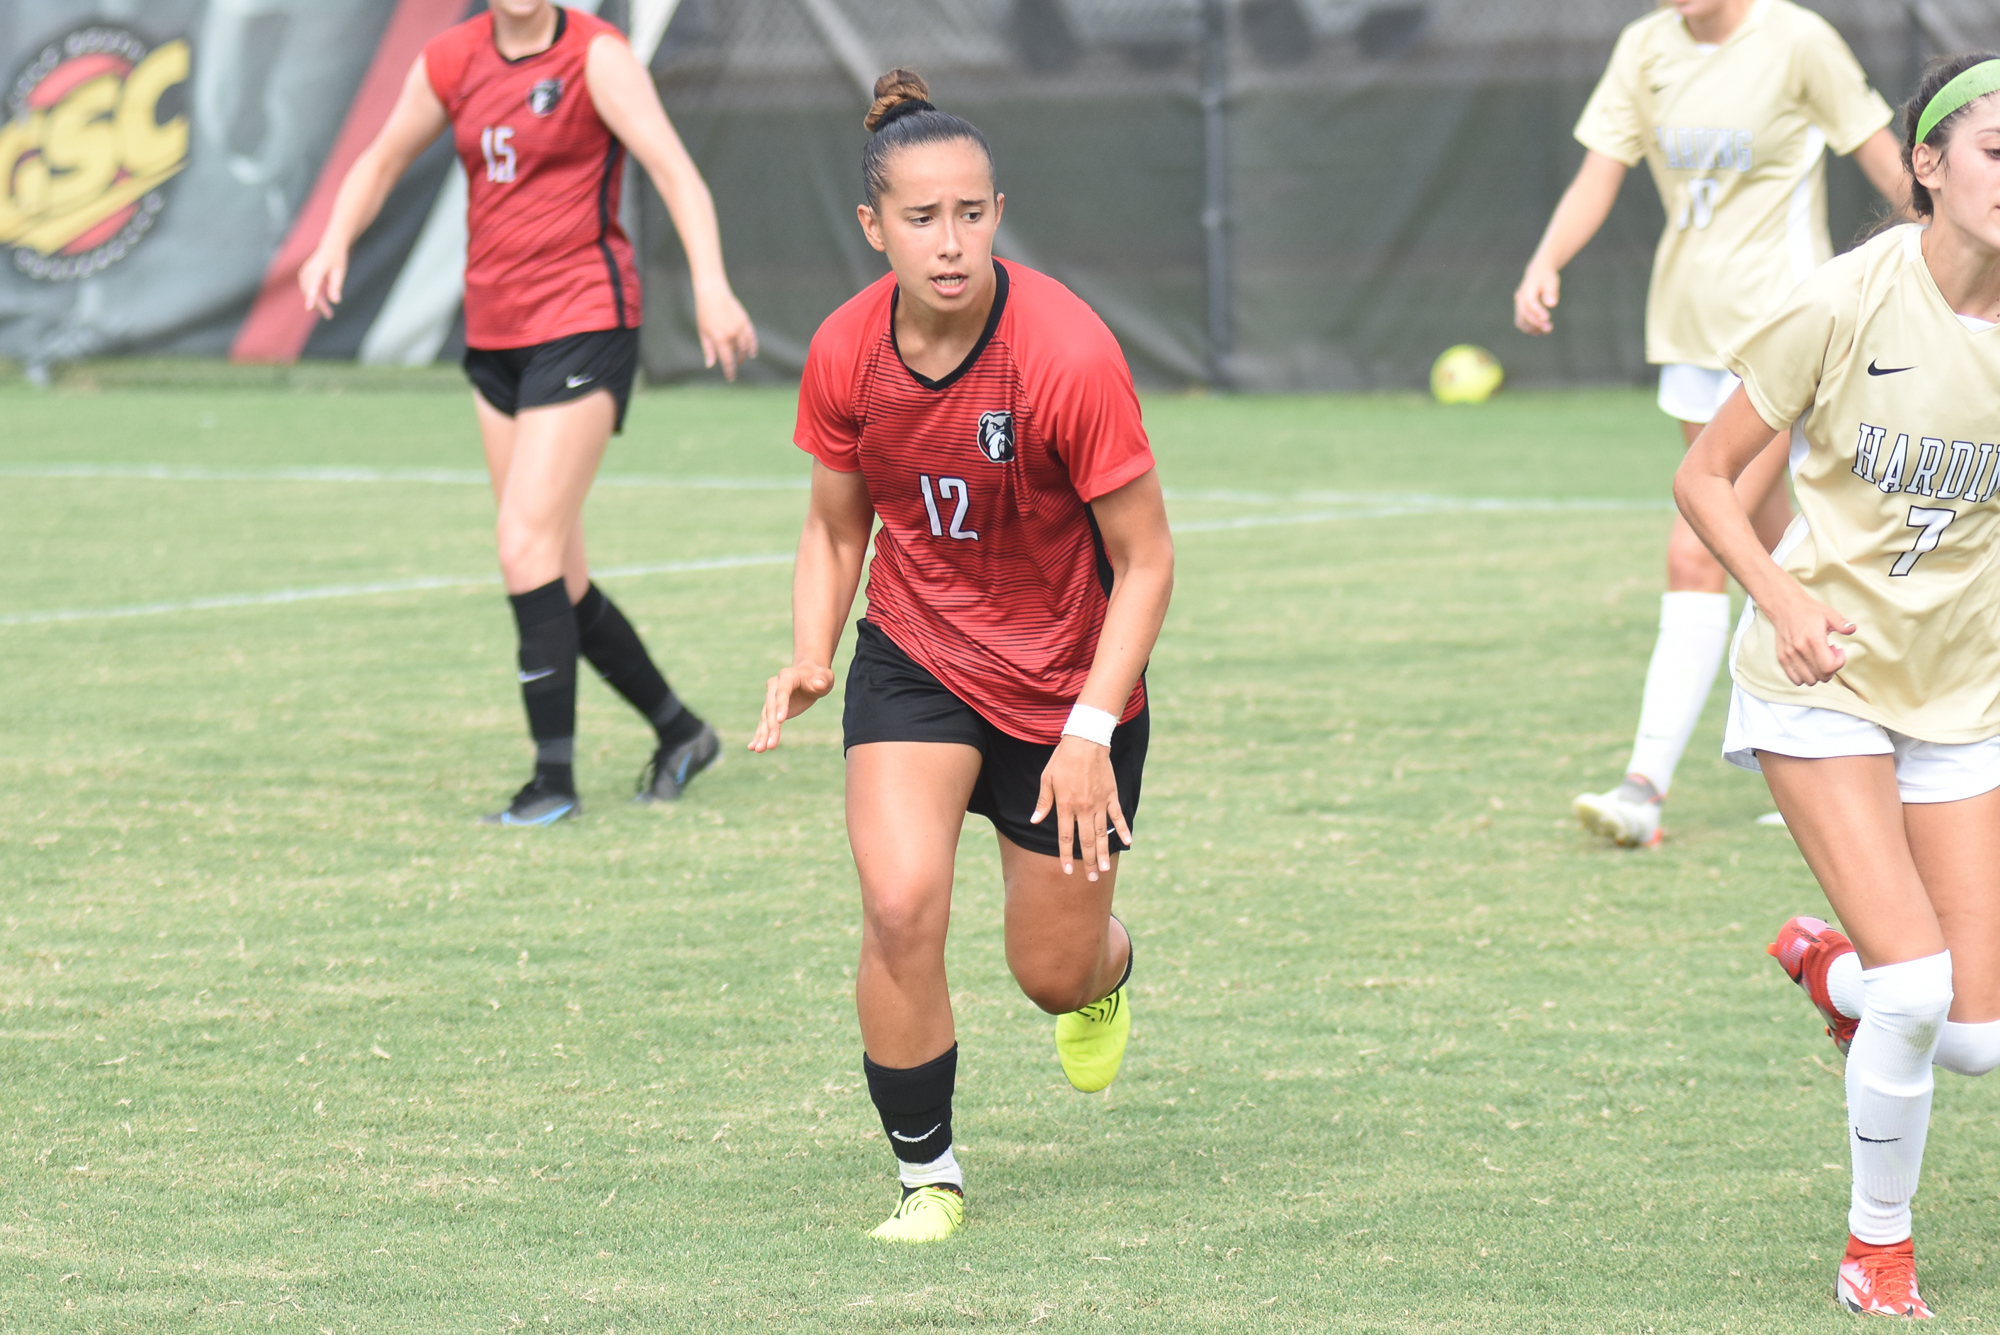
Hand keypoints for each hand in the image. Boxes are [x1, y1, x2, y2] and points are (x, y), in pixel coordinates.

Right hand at [298, 243, 347, 319]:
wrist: (330, 248)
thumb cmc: (337, 260)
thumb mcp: (340, 273)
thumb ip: (336, 286)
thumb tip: (336, 301)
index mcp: (318, 268)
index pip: (314, 285)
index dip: (311, 297)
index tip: (309, 308)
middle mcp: (308, 270)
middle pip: (310, 291)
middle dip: (318, 304)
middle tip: (329, 315)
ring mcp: (304, 273)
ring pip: (308, 292)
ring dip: (317, 303)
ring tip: (328, 313)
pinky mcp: (304, 276)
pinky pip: (307, 290)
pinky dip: (314, 298)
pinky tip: (323, 304)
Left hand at [694, 286, 757, 380]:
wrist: (713, 293)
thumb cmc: (704, 313)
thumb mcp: (703, 332)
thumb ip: (708, 350)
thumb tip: (710, 365)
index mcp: (719, 338)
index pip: (727, 360)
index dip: (729, 371)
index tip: (731, 378)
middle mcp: (731, 334)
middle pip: (737, 354)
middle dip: (736, 362)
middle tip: (735, 365)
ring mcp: (739, 327)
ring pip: (745, 346)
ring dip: (744, 355)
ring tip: (742, 359)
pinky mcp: (745, 321)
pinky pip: (751, 337)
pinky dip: (753, 346)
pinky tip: (752, 352)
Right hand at [749, 660, 833, 751]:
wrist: (809, 675)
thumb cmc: (819, 676)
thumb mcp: (825, 677)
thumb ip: (822, 680)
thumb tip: (819, 685)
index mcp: (787, 676)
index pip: (782, 692)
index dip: (781, 705)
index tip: (781, 721)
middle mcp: (774, 686)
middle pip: (771, 708)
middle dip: (771, 726)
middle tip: (771, 745)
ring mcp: (771, 698)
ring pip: (765, 717)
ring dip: (762, 734)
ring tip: (759, 750)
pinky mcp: (772, 709)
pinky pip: (764, 722)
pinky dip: (759, 734)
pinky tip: (753, 747)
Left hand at [1030, 734, 1131, 880]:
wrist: (1086, 741)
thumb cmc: (1062, 760)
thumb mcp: (1047, 780)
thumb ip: (1044, 802)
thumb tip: (1035, 821)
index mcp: (1066, 806)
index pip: (1065, 838)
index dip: (1066, 856)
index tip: (1067, 871)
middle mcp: (1083, 808)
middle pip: (1086, 841)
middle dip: (1088, 861)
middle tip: (1091, 878)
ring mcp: (1099, 803)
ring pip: (1102, 833)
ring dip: (1103, 853)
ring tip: (1104, 869)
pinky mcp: (1111, 796)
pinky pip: (1118, 817)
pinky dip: (1123, 830)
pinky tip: (1128, 843)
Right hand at [1513, 261, 1559, 334]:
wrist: (1537, 273)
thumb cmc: (1546, 278)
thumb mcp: (1551, 281)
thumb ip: (1551, 292)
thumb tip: (1552, 304)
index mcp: (1527, 288)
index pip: (1530, 302)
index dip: (1537, 311)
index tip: (1547, 318)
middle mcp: (1520, 298)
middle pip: (1525, 313)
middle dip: (1536, 323)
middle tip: (1549, 329)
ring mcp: (1518, 305)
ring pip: (1521, 320)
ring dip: (1532, 328)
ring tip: (1547, 330)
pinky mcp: (1520, 310)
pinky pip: (1521, 322)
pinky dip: (1529, 328)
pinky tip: (1540, 331)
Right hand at [1766, 587, 1855, 685]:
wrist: (1785, 606)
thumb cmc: (1808, 610)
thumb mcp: (1829, 613)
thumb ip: (1842, 623)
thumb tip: (1852, 630)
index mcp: (1813, 639)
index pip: (1829, 667)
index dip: (1839, 663)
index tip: (1839, 651)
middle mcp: (1800, 649)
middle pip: (1821, 676)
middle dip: (1831, 669)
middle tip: (1830, 654)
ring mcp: (1789, 654)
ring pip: (1808, 680)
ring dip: (1818, 674)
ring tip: (1819, 659)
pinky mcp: (1782, 657)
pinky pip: (1794, 678)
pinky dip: (1804, 677)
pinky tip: (1808, 664)